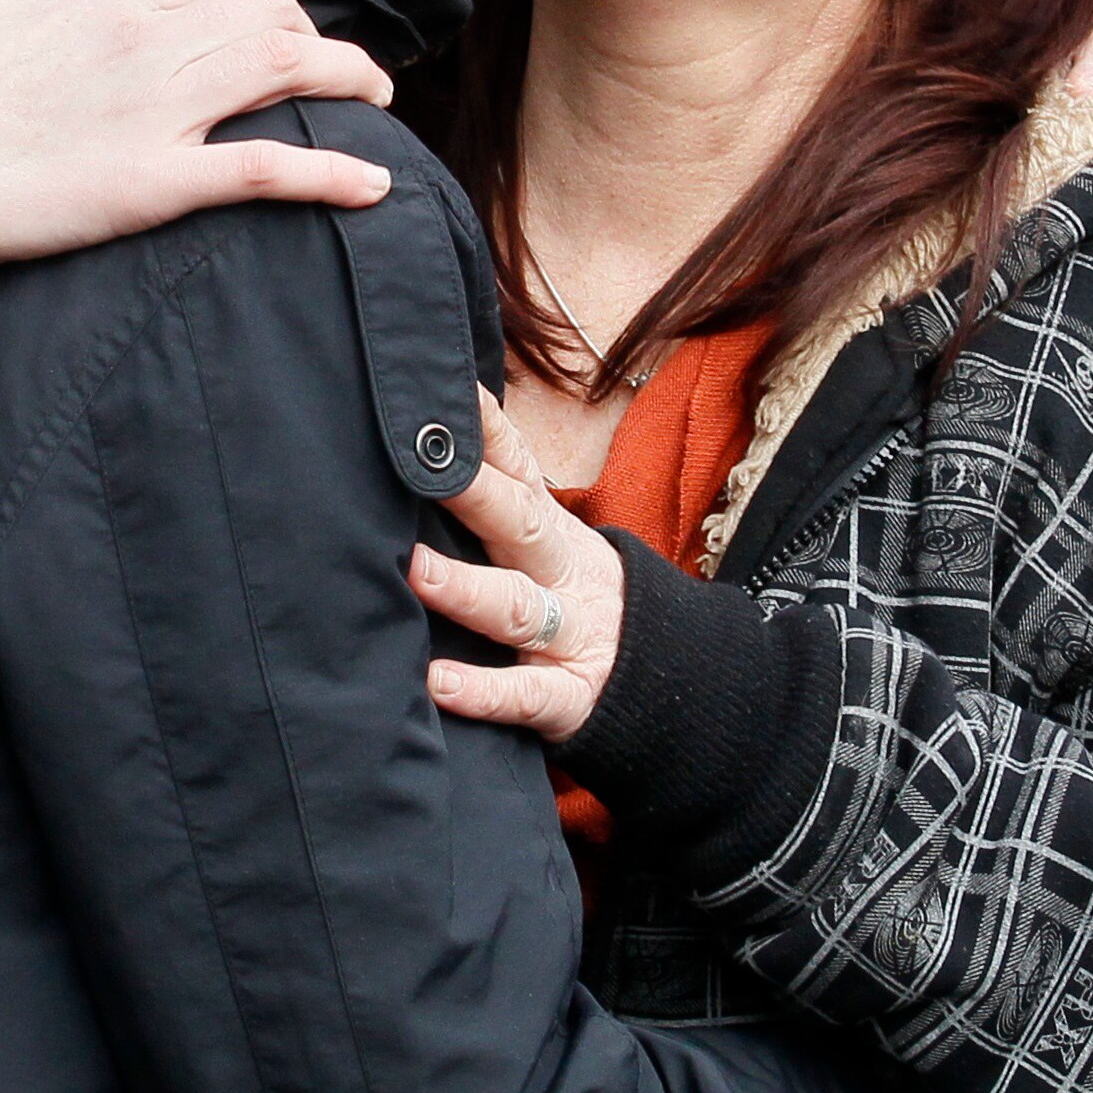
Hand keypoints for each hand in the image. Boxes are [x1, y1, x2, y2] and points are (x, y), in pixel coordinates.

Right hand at [0, 0, 395, 261]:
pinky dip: (333, 173)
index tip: (279, 28)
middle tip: (330, 65)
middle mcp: (149, 39)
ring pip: (286, 70)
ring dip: (349, 78)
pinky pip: (267, 169)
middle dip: (315, 32)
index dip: (269, 0)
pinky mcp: (155, 185)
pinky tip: (374, 182)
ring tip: (377, 96)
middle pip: (273, 13)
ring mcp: (158, 113)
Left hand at [411, 389, 626, 742]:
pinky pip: (527, 695)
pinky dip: (484, 691)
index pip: (517, 470)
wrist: (677, 680)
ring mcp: (570, 636)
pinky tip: (440, 683)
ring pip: (516, 609)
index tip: (446, 394)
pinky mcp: (571, 698)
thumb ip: (499, 509)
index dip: (487, 431)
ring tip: (416, 571)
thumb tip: (423, 459)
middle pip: (520, 525)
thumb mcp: (554, 548)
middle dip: (475, 494)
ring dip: (465, 589)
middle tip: (419, 471)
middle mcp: (560, 575)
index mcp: (552, 532)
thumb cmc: (579, 602)